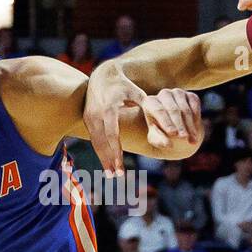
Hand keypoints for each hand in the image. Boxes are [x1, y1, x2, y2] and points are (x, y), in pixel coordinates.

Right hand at [84, 66, 199, 173]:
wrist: (102, 75)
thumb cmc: (124, 87)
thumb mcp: (138, 94)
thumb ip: (148, 109)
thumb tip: (164, 126)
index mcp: (109, 107)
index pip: (112, 134)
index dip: (116, 151)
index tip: (121, 165)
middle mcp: (96, 113)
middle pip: (102, 142)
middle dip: (108, 160)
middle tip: (117, 175)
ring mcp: (89, 116)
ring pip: (96, 142)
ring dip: (103, 158)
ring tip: (111, 174)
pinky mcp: (86, 119)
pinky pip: (93, 138)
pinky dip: (100, 151)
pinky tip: (107, 162)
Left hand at [140, 88, 201, 152]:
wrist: (175, 129)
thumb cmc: (161, 133)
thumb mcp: (157, 139)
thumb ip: (160, 140)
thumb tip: (168, 144)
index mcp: (150, 102)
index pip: (159, 110)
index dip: (166, 122)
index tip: (173, 134)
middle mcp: (164, 94)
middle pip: (173, 109)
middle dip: (179, 125)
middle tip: (184, 138)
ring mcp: (178, 93)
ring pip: (185, 109)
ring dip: (189, 126)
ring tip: (192, 140)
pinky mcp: (191, 95)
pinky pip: (195, 106)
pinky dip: (196, 119)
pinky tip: (195, 131)